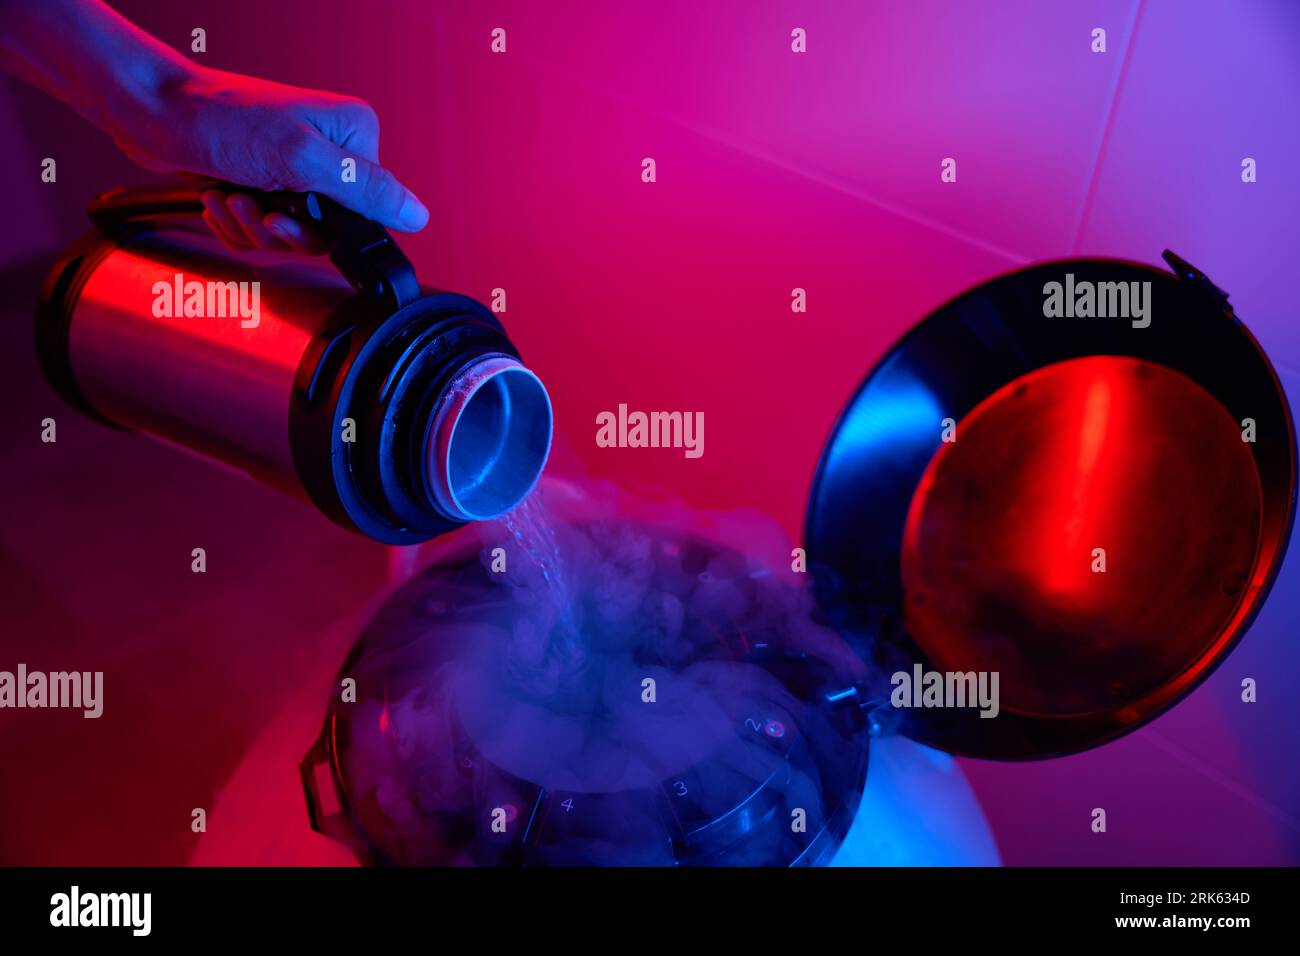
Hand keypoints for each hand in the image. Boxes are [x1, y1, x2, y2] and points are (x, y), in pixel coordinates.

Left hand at [111, 65, 428, 252]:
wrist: (149, 110)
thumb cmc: (215, 119)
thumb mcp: (300, 158)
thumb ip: (364, 188)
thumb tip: (417, 215)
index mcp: (354, 138)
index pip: (368, 213)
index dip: (326, 228)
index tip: (289, 216)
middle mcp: (330, 152)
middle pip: (328, 231)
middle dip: (280, 230)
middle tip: (254, 205)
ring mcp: (296, 169)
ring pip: (292, 236)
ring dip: (252, 226)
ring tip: (230, 196)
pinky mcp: (265, 183)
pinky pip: (264, 232)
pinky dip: (237, 225)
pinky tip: (220, 198)